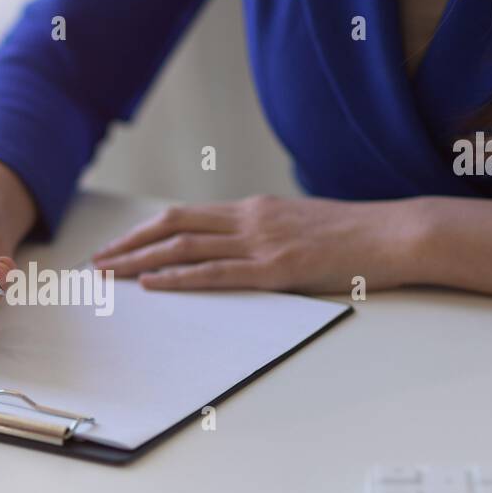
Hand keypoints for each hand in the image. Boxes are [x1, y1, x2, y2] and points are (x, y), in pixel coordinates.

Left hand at [92, 195, 425, 293]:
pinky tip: (152, 284)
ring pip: (185, 247)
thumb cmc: (354, 236)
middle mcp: (250, 219)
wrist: (395, 234)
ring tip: (108, 275)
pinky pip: (217, 274)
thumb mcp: (300, 226)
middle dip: (129, 245)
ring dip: (140, 262)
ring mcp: (262, 242)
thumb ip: (264, 234)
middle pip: (173, 226)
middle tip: (96, 263)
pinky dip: (178, 278)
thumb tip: (237, 248)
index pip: (185, 216)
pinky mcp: (277, 269)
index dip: (145, 230)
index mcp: (254, 209)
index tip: (117, 246)